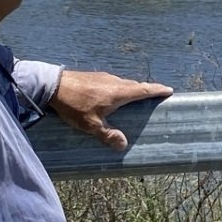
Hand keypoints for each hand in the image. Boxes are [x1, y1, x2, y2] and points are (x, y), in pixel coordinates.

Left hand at [50, 70, 172, 152]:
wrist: (52, 85)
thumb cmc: (74, 105)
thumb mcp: (91, 125)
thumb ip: (108, 135)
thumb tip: (123, 145)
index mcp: (119, 92)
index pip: (144, 90)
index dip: (157, 90)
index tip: (169, 90)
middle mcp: (114, 82)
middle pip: (135, 86)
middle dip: (145, 90)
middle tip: (153, 96)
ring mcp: (103, 77)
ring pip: (123, 83)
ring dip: (130, 90)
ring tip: (132, 99)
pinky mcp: (93, 76)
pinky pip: (112, 82)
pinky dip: (117, 89)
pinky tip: (109, 97)